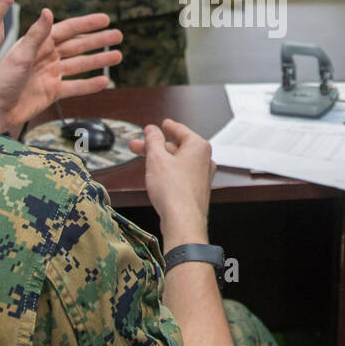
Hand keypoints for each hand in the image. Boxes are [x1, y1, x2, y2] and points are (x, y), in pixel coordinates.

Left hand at [0, 8, 121, 135]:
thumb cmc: (1, 80)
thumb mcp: (21, 54)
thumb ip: (37, 34)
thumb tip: (48, 11)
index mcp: (39, 44)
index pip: (68, 30)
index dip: (87, 24)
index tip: (105, 19)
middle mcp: (47, 57)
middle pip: (78, 46)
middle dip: (98, 41)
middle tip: (118, 35)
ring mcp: (51, 74)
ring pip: (80, 65)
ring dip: (98, 60)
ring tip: (118, 56)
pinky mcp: (52, 92)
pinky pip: (75, 87)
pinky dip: (90, 85)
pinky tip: (104, 81)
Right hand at [128, 118, 214, 246]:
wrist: (182, 220)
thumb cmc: (174, 191)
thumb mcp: (156, 158)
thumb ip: (153, 140)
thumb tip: (152, 130)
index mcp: (198, 146)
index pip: (180, 130)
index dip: (168, 127)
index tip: (162, 124)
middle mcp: (204, 160)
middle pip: (177, 147)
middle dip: (157, 146)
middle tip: (140, 145)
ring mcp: (202, 176)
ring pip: (178, 161)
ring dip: (161, 159)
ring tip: (143, 160)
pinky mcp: (196, 190)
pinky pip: (181, 174)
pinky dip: (168, 171)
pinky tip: (157, 176)